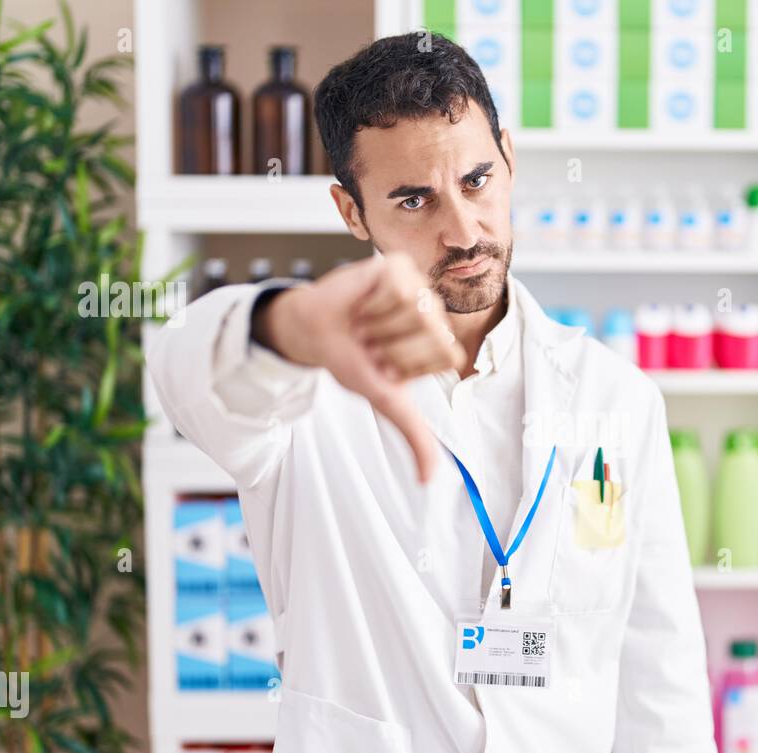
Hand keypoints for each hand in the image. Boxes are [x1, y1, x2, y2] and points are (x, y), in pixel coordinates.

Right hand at [252, 253, 463, 481]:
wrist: (312, 331)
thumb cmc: (350, 360)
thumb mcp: (384, 399)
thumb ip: (414, 435)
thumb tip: (429, 481)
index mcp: (439, 347)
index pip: (445, 359)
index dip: (407, 366)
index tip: (385, 364)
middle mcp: (435, 316)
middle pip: (432, 334)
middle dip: (391, 345)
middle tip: (372, 342)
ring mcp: (419, 287)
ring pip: (412, 309)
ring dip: (377, 322)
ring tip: (364, 322)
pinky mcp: (398, 266)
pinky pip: (395, 288)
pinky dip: (369, 301)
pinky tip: (361, 302)